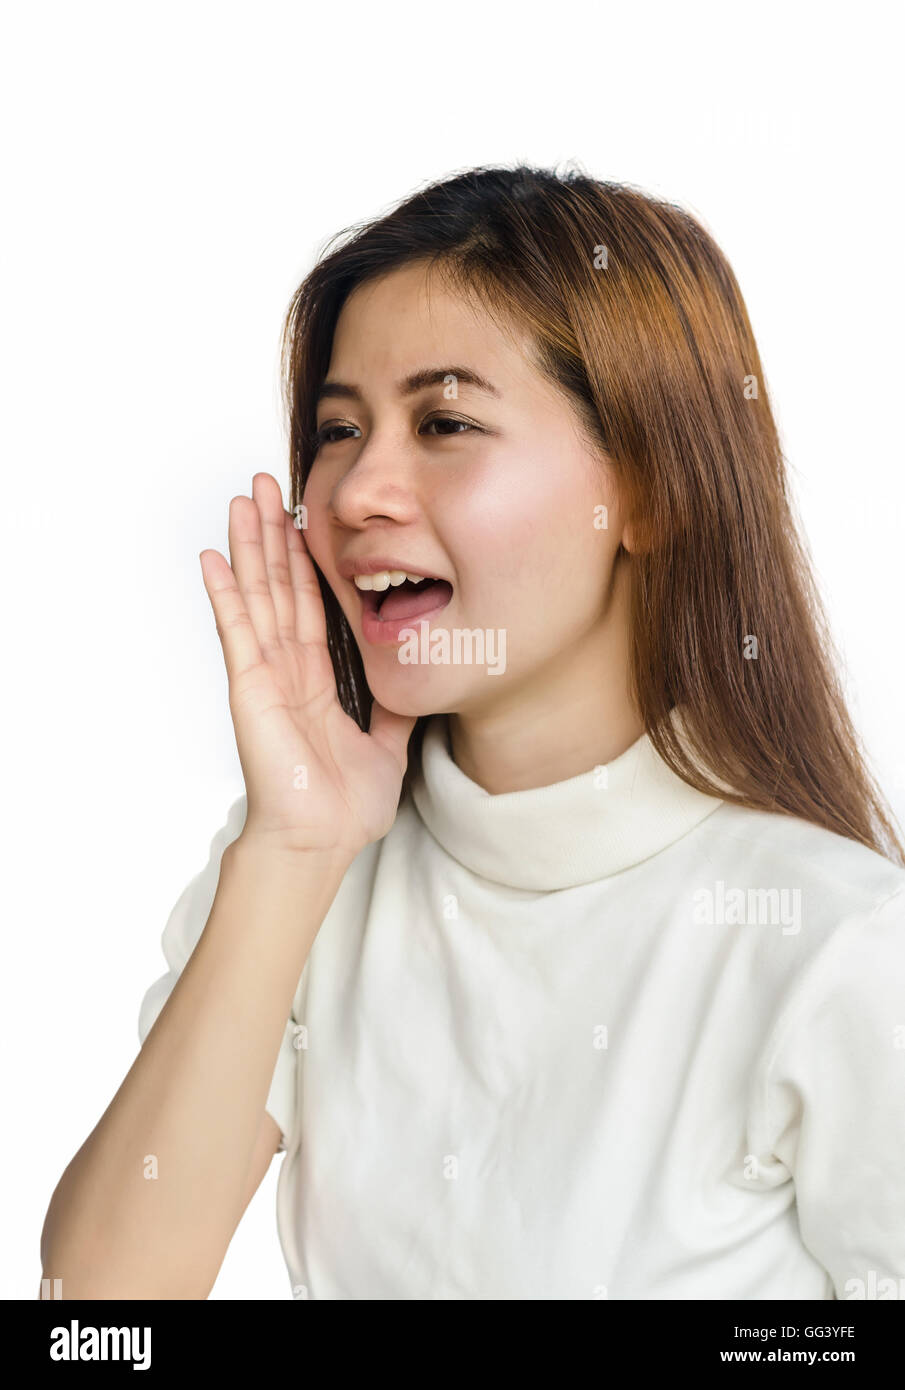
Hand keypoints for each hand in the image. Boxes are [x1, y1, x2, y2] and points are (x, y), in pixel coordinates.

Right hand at [199, 473, 415, 858]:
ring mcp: (266, 675)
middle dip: (273, 534)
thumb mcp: (390, 741)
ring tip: (241, 499)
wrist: (322, 841)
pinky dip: (224, 594)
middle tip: (265, 484)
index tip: (305, 517)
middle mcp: (288, 668)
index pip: (310, 603)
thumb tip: (421, 674)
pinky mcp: (252, 688)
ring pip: (257, 596)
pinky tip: (213, 557)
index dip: (307, 559)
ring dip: (249, 546)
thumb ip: (398, 704)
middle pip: (279, 586)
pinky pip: (237, 631)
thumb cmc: (345, 805)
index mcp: (317, 677)